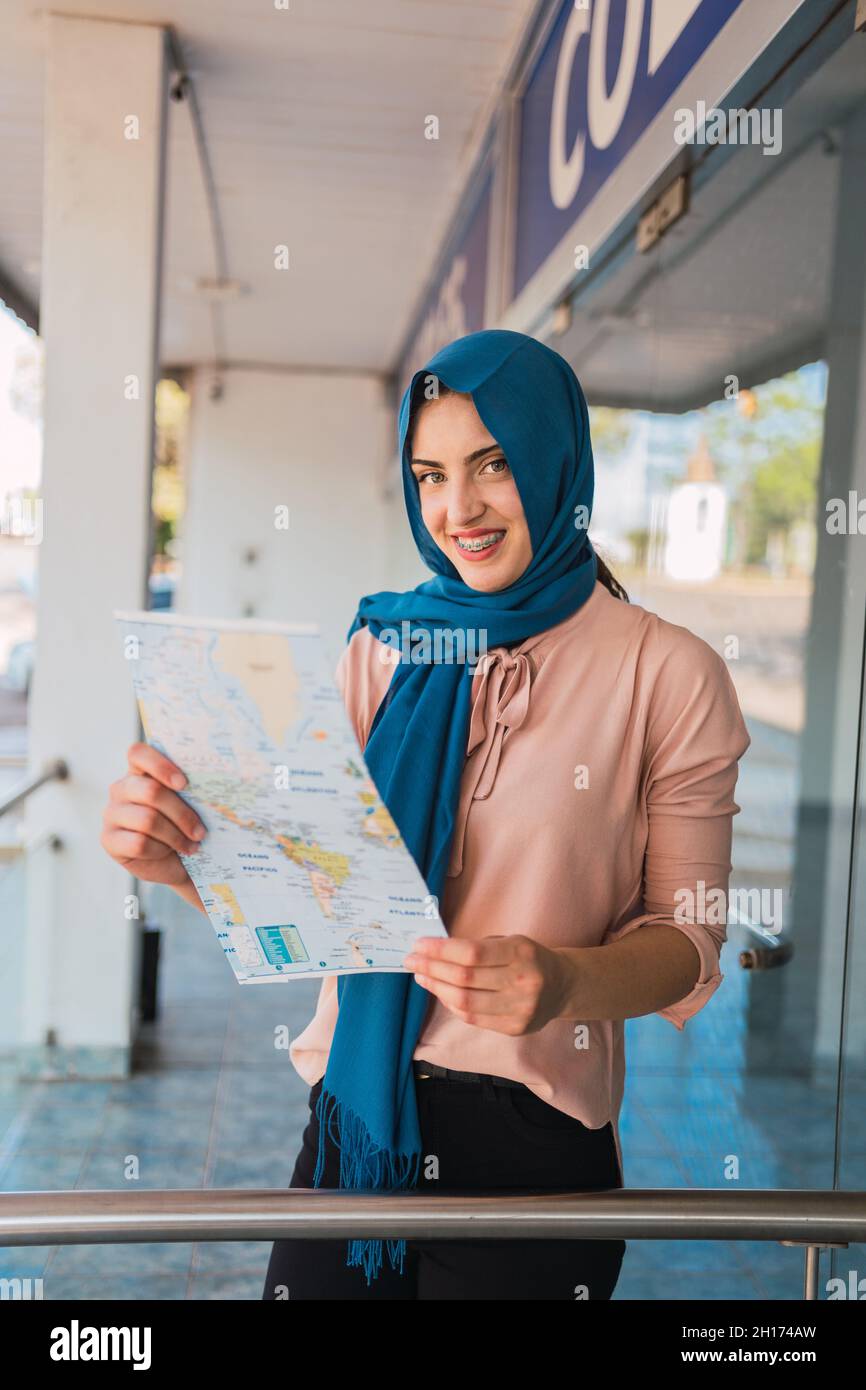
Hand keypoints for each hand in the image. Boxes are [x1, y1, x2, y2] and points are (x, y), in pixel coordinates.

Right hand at [100, 742, 206, 887]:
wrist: (175, 862)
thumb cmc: (184, 826)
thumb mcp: (189, 803)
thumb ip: (189, 788)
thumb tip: (211, 780)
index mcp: (140, 771)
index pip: (138, 753)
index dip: (160, 765)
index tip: (184, 784)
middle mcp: (121, 788)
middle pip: (151, 791)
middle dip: (182, 814)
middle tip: (200, 831)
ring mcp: (112, 813)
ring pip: (147, 820)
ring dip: (175, 836)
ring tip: (191, 844)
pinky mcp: (109, 840)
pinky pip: (139, 843)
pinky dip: (160, 849)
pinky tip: (167, 852)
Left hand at [403, 935, 575, 1035]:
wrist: (563, 986)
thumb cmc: (529, 958)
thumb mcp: (511, 941)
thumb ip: (479, 947)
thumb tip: (435, 950)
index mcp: (521, 953)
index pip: (472, 953)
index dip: (441, 950)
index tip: (419, 945)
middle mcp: (522, 982)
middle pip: (465, 979)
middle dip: (432, 968)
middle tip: (411, 960)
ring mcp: (519, 1009)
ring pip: (465, 1002)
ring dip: (437, 988)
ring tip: (422, 976)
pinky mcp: (515, 1029)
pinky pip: (473, 1018)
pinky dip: (452, 1005)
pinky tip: (440, 993)